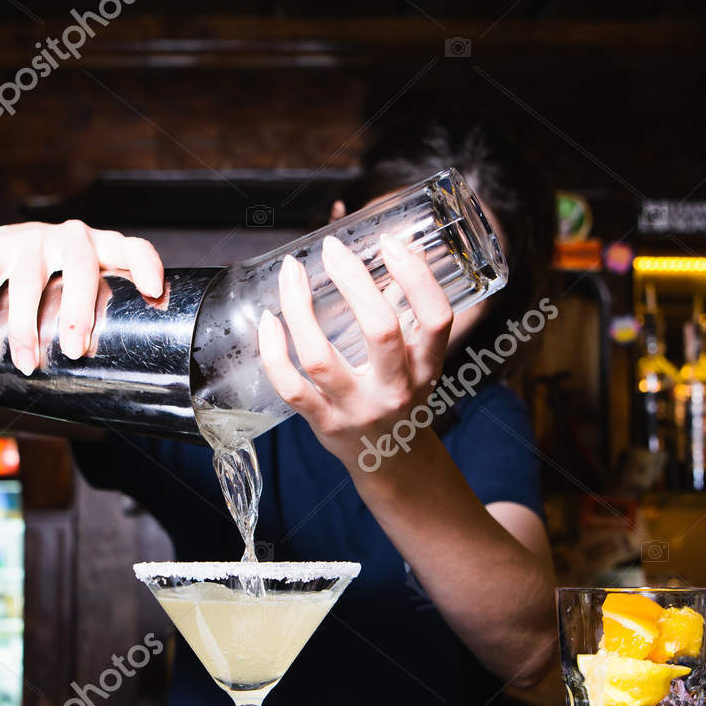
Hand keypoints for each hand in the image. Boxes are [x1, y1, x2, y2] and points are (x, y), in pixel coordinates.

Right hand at [0, 221, 164, 373]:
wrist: (3, 263)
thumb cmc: (58, 290)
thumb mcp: (86, 293)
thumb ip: (106, 318)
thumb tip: (130, 385)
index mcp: (101, 247)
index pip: (131, 248)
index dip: (145, 264)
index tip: (153, 291)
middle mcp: (68, 235)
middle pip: (79, 265)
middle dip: (77, 310)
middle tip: (76, 350)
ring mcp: (29, 238)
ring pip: (27, 279)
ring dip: (25, 327)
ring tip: (27, 364)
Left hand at [257, 233, 454, 469]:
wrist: (392, 463)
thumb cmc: (403, 398)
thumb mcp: (419, 361)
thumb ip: (408, 311)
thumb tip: (401, 250)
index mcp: (427, 368)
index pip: (436, 319)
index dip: (416, 277)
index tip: (391, 243)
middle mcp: (397, 389)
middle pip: (380, 329)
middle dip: (353, 280)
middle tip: (332, 248)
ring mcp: (358, 409)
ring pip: (321, 357)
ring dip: (299, 308)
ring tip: (291, 273)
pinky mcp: (325, 424)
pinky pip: (291, 387)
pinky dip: (273, 351)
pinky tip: (269, 320)